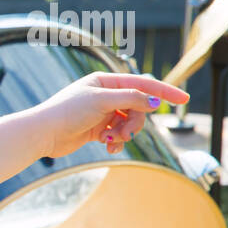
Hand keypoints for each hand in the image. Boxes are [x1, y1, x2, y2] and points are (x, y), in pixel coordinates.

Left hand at [31, 72, 188, 158]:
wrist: (43, 133)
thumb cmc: (68, 111)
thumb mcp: (102, 101)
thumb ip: (130, 100)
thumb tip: (154, 102)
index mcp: (105, 81)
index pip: (142, 84)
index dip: (164, 92)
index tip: (184, 99)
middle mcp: (105, 95)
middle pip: (138, 107)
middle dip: (136, 122)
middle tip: (125, 133)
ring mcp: (101, 113)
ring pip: (129, 123)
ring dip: (125, 133)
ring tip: (110, 140)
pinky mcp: (97, 130)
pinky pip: (118, 135)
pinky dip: (117, 142)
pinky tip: (108, 146)